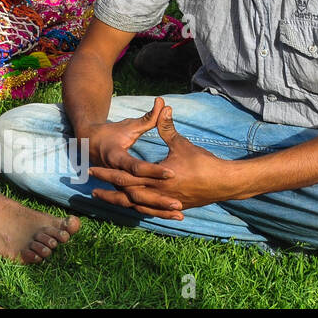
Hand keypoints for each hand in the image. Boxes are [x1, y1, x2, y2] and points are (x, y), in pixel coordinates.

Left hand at [88, 100, 230, 216]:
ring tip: (106, 200)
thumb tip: (162, 107)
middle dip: (109, 193)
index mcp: (156, 179)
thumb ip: (166, 127)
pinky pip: (152, 211)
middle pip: (127, 195)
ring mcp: (166, 203)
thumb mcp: (181, 144)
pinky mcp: (175, 207)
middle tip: (92, 191)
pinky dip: (140, 210)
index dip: (108, 174)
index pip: (126, 177)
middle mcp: (159, 194)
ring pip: (138, 206)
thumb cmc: (203, 163)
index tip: (93, 171)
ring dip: (121, 203)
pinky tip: (133, 208)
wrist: (225, 182)